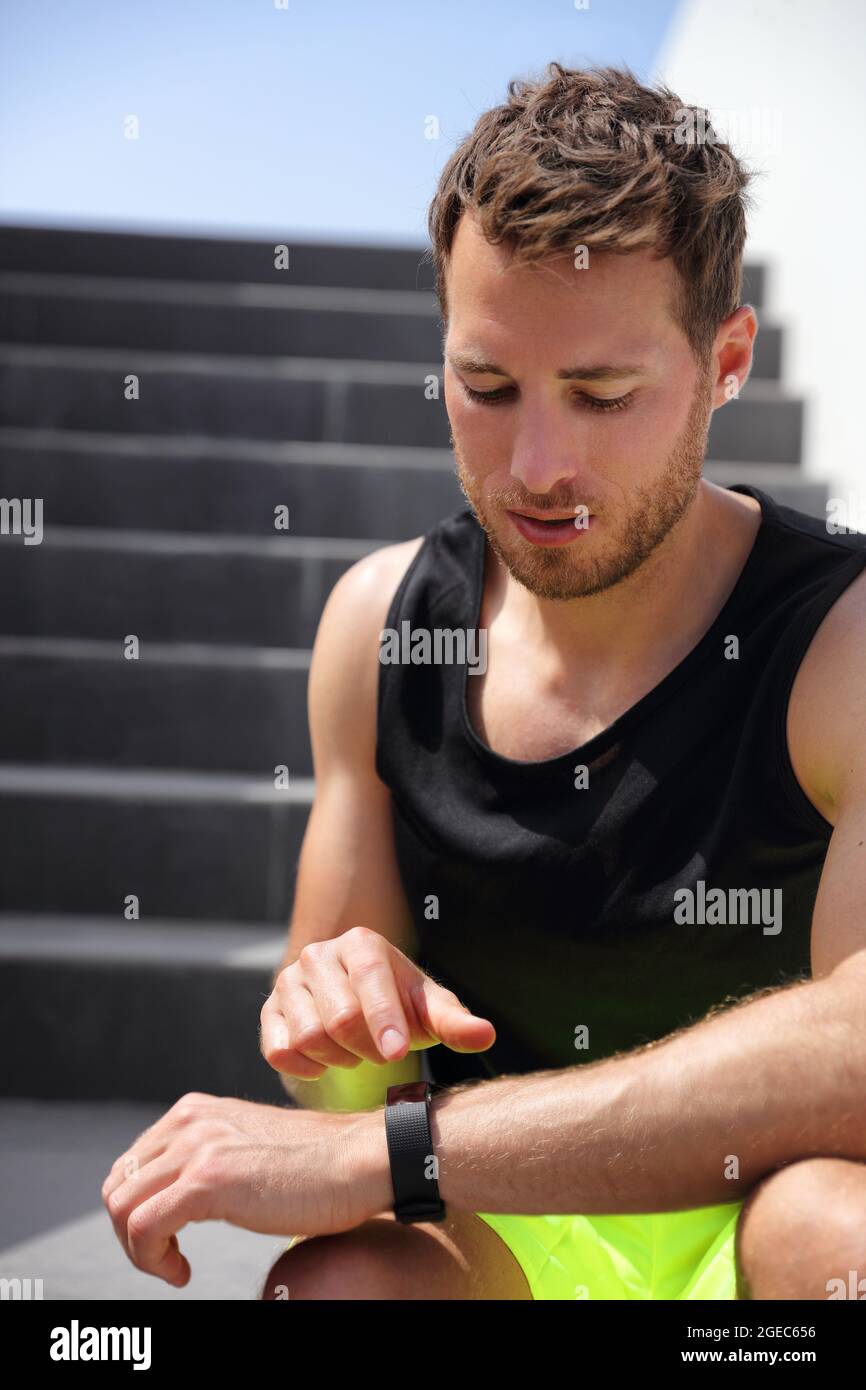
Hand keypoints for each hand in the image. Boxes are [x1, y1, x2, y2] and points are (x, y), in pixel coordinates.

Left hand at [101, 1092, 389, 1285]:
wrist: (358, 1163)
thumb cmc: (317, 1167)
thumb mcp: (249, 1149)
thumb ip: (212, 1156)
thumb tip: (179, 1193)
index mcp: (196, 1112)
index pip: (132, 1165)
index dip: (139, 1209)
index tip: (168, 1239)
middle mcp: (190, 1121)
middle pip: (119, 1185)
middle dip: (131, 1232)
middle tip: (167, 1257)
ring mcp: (197, 1147)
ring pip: (122, 1207)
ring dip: (140, 1250)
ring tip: (174, 1266)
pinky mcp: (208, 1180)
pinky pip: (143, 1227)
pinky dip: (152, 1259)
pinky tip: (183, 1271)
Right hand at [260, 925, 495, 1077]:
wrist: (357, 1004)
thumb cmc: (400, 1006)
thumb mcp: (429, 1010)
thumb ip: (455, 1022)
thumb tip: (485, 1035)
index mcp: (362, 944)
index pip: (370, 980)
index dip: (384, 1019)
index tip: (396, 1053)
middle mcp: (319, 955)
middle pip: (339, 1017)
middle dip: (367, 1047)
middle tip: (383, 1053)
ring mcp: (289, 981)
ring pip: (309, 1037)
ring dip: (339, 1058)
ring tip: (355, 1052)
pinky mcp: (269, 1012)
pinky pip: (279, 1050)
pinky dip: (305, 1067)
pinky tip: (326, 1062)